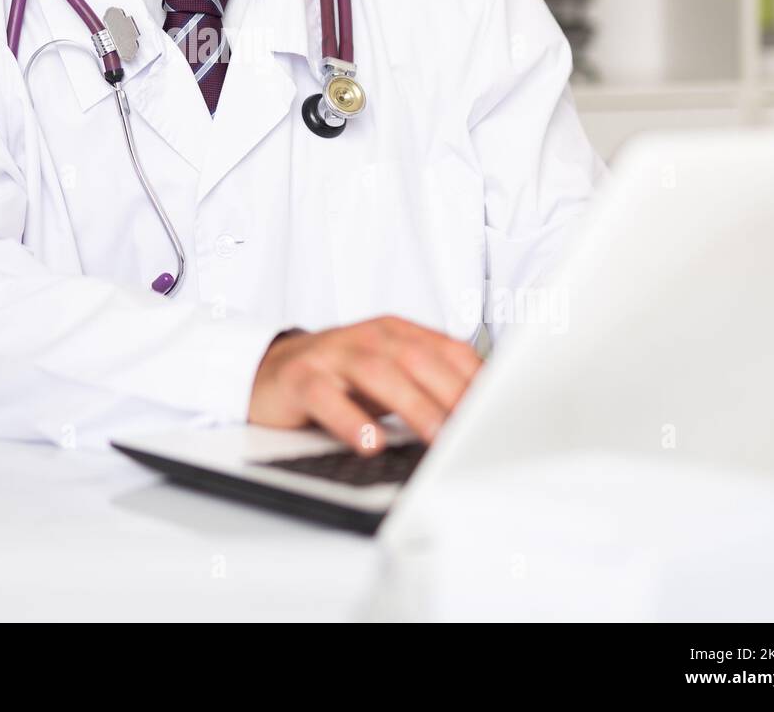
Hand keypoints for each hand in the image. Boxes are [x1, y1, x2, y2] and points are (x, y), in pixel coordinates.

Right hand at [248, 317, 481, 453]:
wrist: (270, 370)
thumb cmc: (341, 377)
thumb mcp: (390, 374)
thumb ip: (432, 384)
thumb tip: (488, 415)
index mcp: (396, 332)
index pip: (448, 350)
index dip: (477, 380)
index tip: (503, 411)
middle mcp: (367, 337)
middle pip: (417, 359)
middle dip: (452, 395)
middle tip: (477, 431)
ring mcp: (332, 355)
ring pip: (378, 373)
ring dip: (413, 406)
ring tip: (437, 438)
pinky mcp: (300, 379)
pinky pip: (327, 397)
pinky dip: (350, 420)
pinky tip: (370, 442)